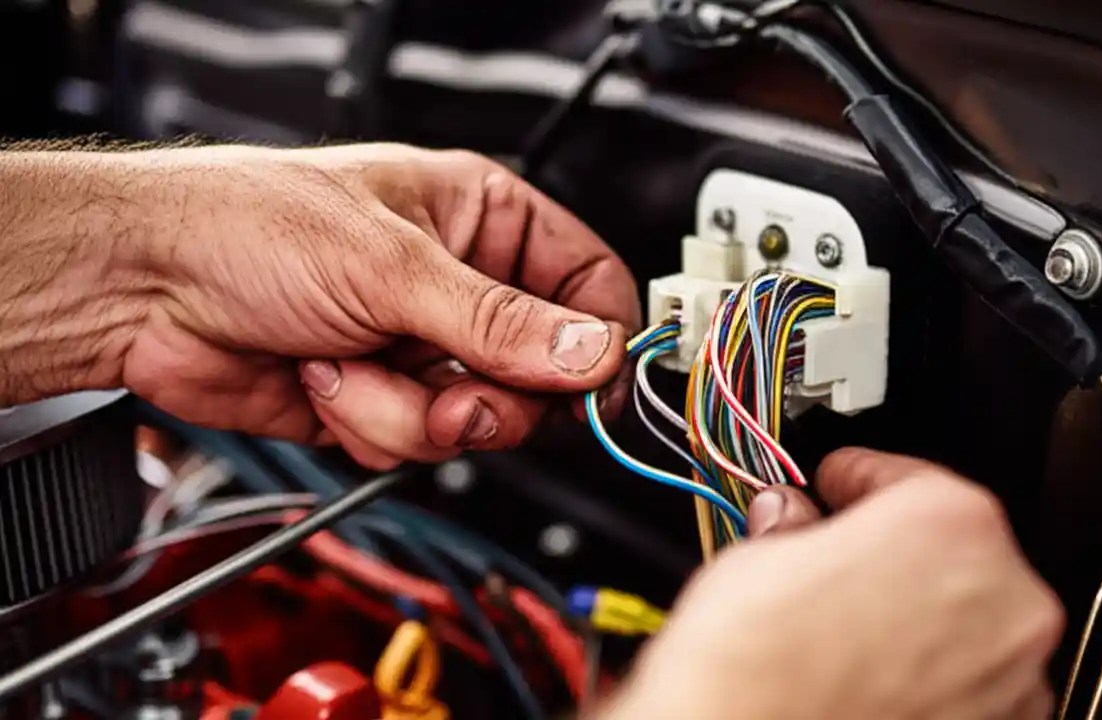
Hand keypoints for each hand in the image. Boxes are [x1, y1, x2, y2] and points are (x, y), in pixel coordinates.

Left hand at [0, 144, 639, 467]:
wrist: (141, 289)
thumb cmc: (247, 226)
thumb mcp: (391, 267)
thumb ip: (500, 322)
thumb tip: (593, 352)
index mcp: (482, 221)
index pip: (588, 287)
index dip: (595, 342)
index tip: (585, 383)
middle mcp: (461, 288)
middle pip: (540, 375)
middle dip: (483, 394)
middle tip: (445, 382)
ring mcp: (422, 349)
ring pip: (477, 422)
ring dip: (408, 411)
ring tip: (353, 365)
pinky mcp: (382, 401)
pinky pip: (416, 446)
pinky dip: (369, 426)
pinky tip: (325, 381)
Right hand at [605, 449, 1064, 719]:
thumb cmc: (757, 674)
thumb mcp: (753, 561)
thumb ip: (794, 528)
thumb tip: (789, 523)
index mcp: (950, 526)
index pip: (907, 477)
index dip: (857, 478)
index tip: (837, 485)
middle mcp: (1004, 599)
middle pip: (946, 550)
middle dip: (889, 553)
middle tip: (829, 560)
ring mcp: (1012, 677)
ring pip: (965, 622)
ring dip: (914, 616)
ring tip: (843, 632)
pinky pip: (970, 686)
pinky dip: (931, 678)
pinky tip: (870, 681)